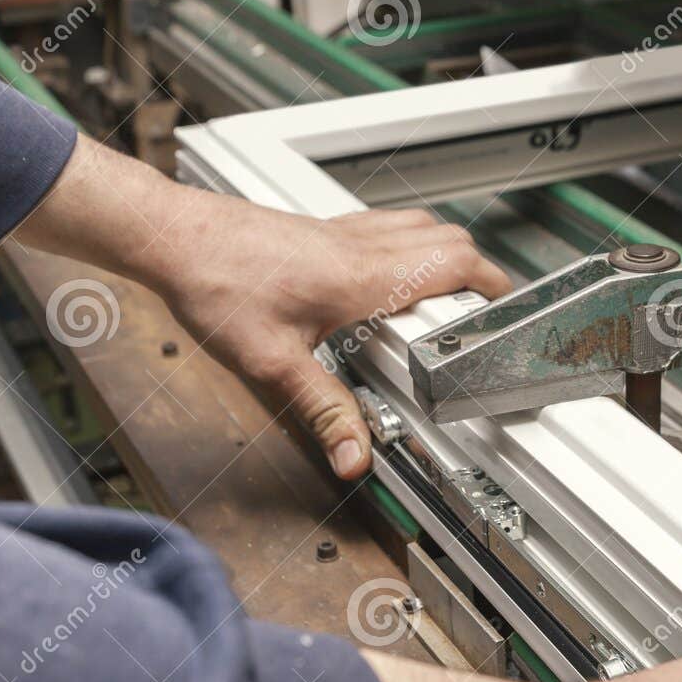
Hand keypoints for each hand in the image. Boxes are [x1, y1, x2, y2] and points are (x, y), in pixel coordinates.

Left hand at [152, 204, 511, 477]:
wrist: (174, 238)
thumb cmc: (215, 283)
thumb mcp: (273, 364)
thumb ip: (323, 411)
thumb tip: (355, 455)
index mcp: (363, 276)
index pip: (456, 263)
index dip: (493, 285)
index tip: (507, 311)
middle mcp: (360, 246)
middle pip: (449, 239)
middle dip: (478, 273)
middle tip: (481, 311)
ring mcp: (342, 232)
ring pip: (420, 226)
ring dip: (444, 256)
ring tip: (444, 299)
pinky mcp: (322, 231)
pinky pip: (386, 229)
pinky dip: (407, 250)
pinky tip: (387, 283)